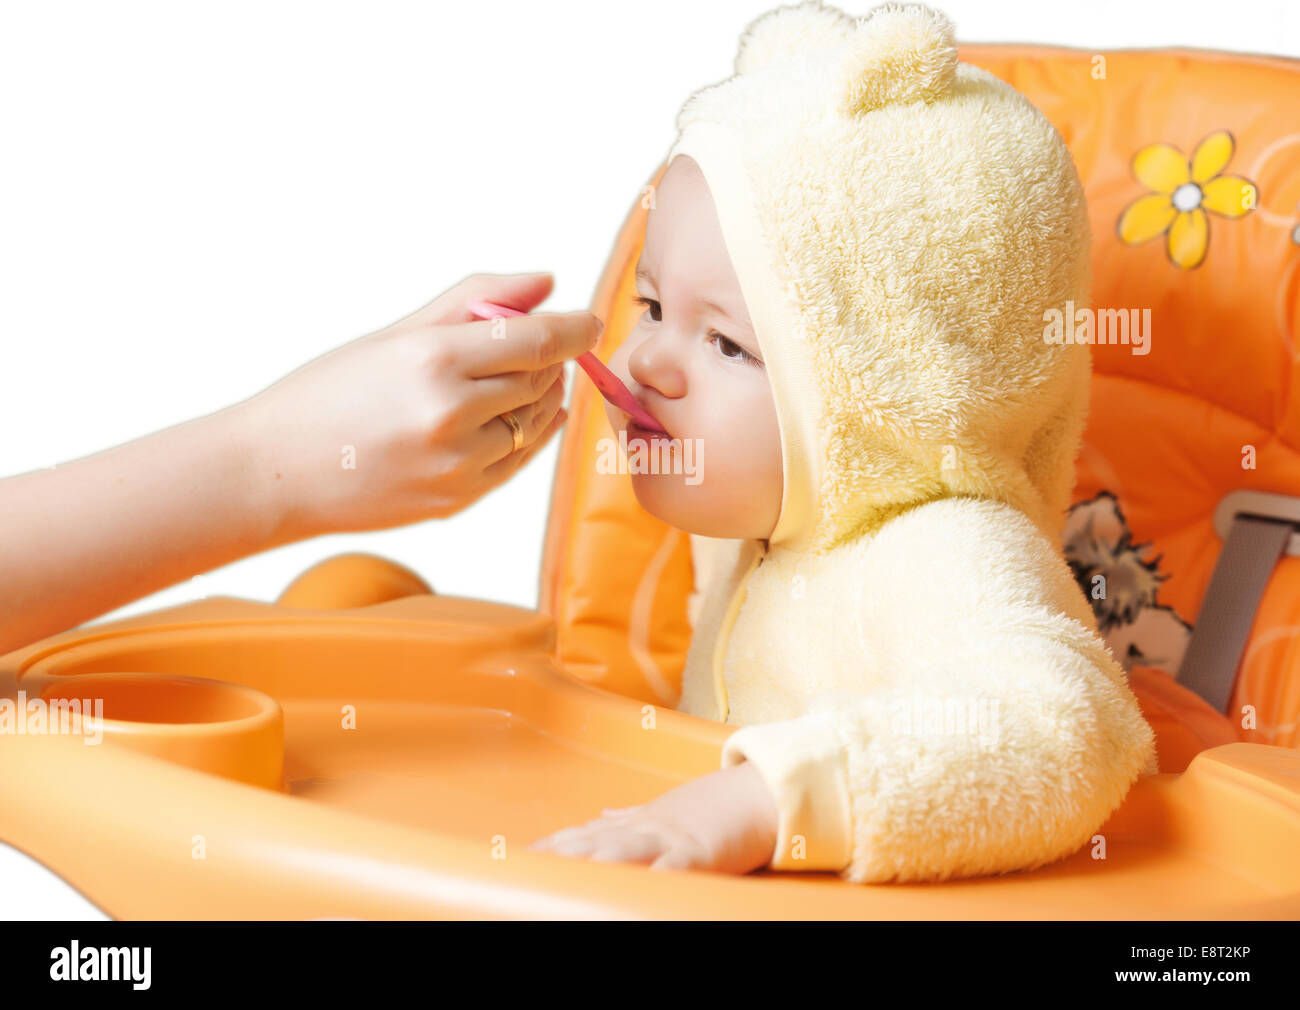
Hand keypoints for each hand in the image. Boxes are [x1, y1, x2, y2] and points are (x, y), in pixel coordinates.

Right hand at [236, 271, 602, 539]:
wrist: (276, 473)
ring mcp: (458, 464)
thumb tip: (547, 282)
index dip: (574, 329)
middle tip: (536, 345)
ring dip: (543, 397)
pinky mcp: (459, 500)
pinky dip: (530, 434)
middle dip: (551, 358)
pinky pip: (520, 460)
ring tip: (518, 380)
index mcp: (433, 360)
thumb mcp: (396, 333)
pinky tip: (516, 416)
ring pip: (538, 421)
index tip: (589, 320)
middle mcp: (452, 414)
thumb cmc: (329, 393)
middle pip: (542, 379)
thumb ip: (475, 300)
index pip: (537, 340)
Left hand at [527, 762, 779, 873]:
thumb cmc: (707, 812)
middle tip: (530, 865)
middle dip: (561, 854)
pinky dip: (659, 875)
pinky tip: (646, 885)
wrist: (752, 795)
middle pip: (593, 841)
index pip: (582, 835)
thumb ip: (629, 817)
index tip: (520, 856)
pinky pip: (676, 865)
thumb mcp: (662, 813)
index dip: (551, 846)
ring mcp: (669, 838)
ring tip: (571, 872)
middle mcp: (643, 829)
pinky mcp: (699, 851)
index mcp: (633, 824)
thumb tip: (602, 815)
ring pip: (625, 849)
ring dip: (596, 859)